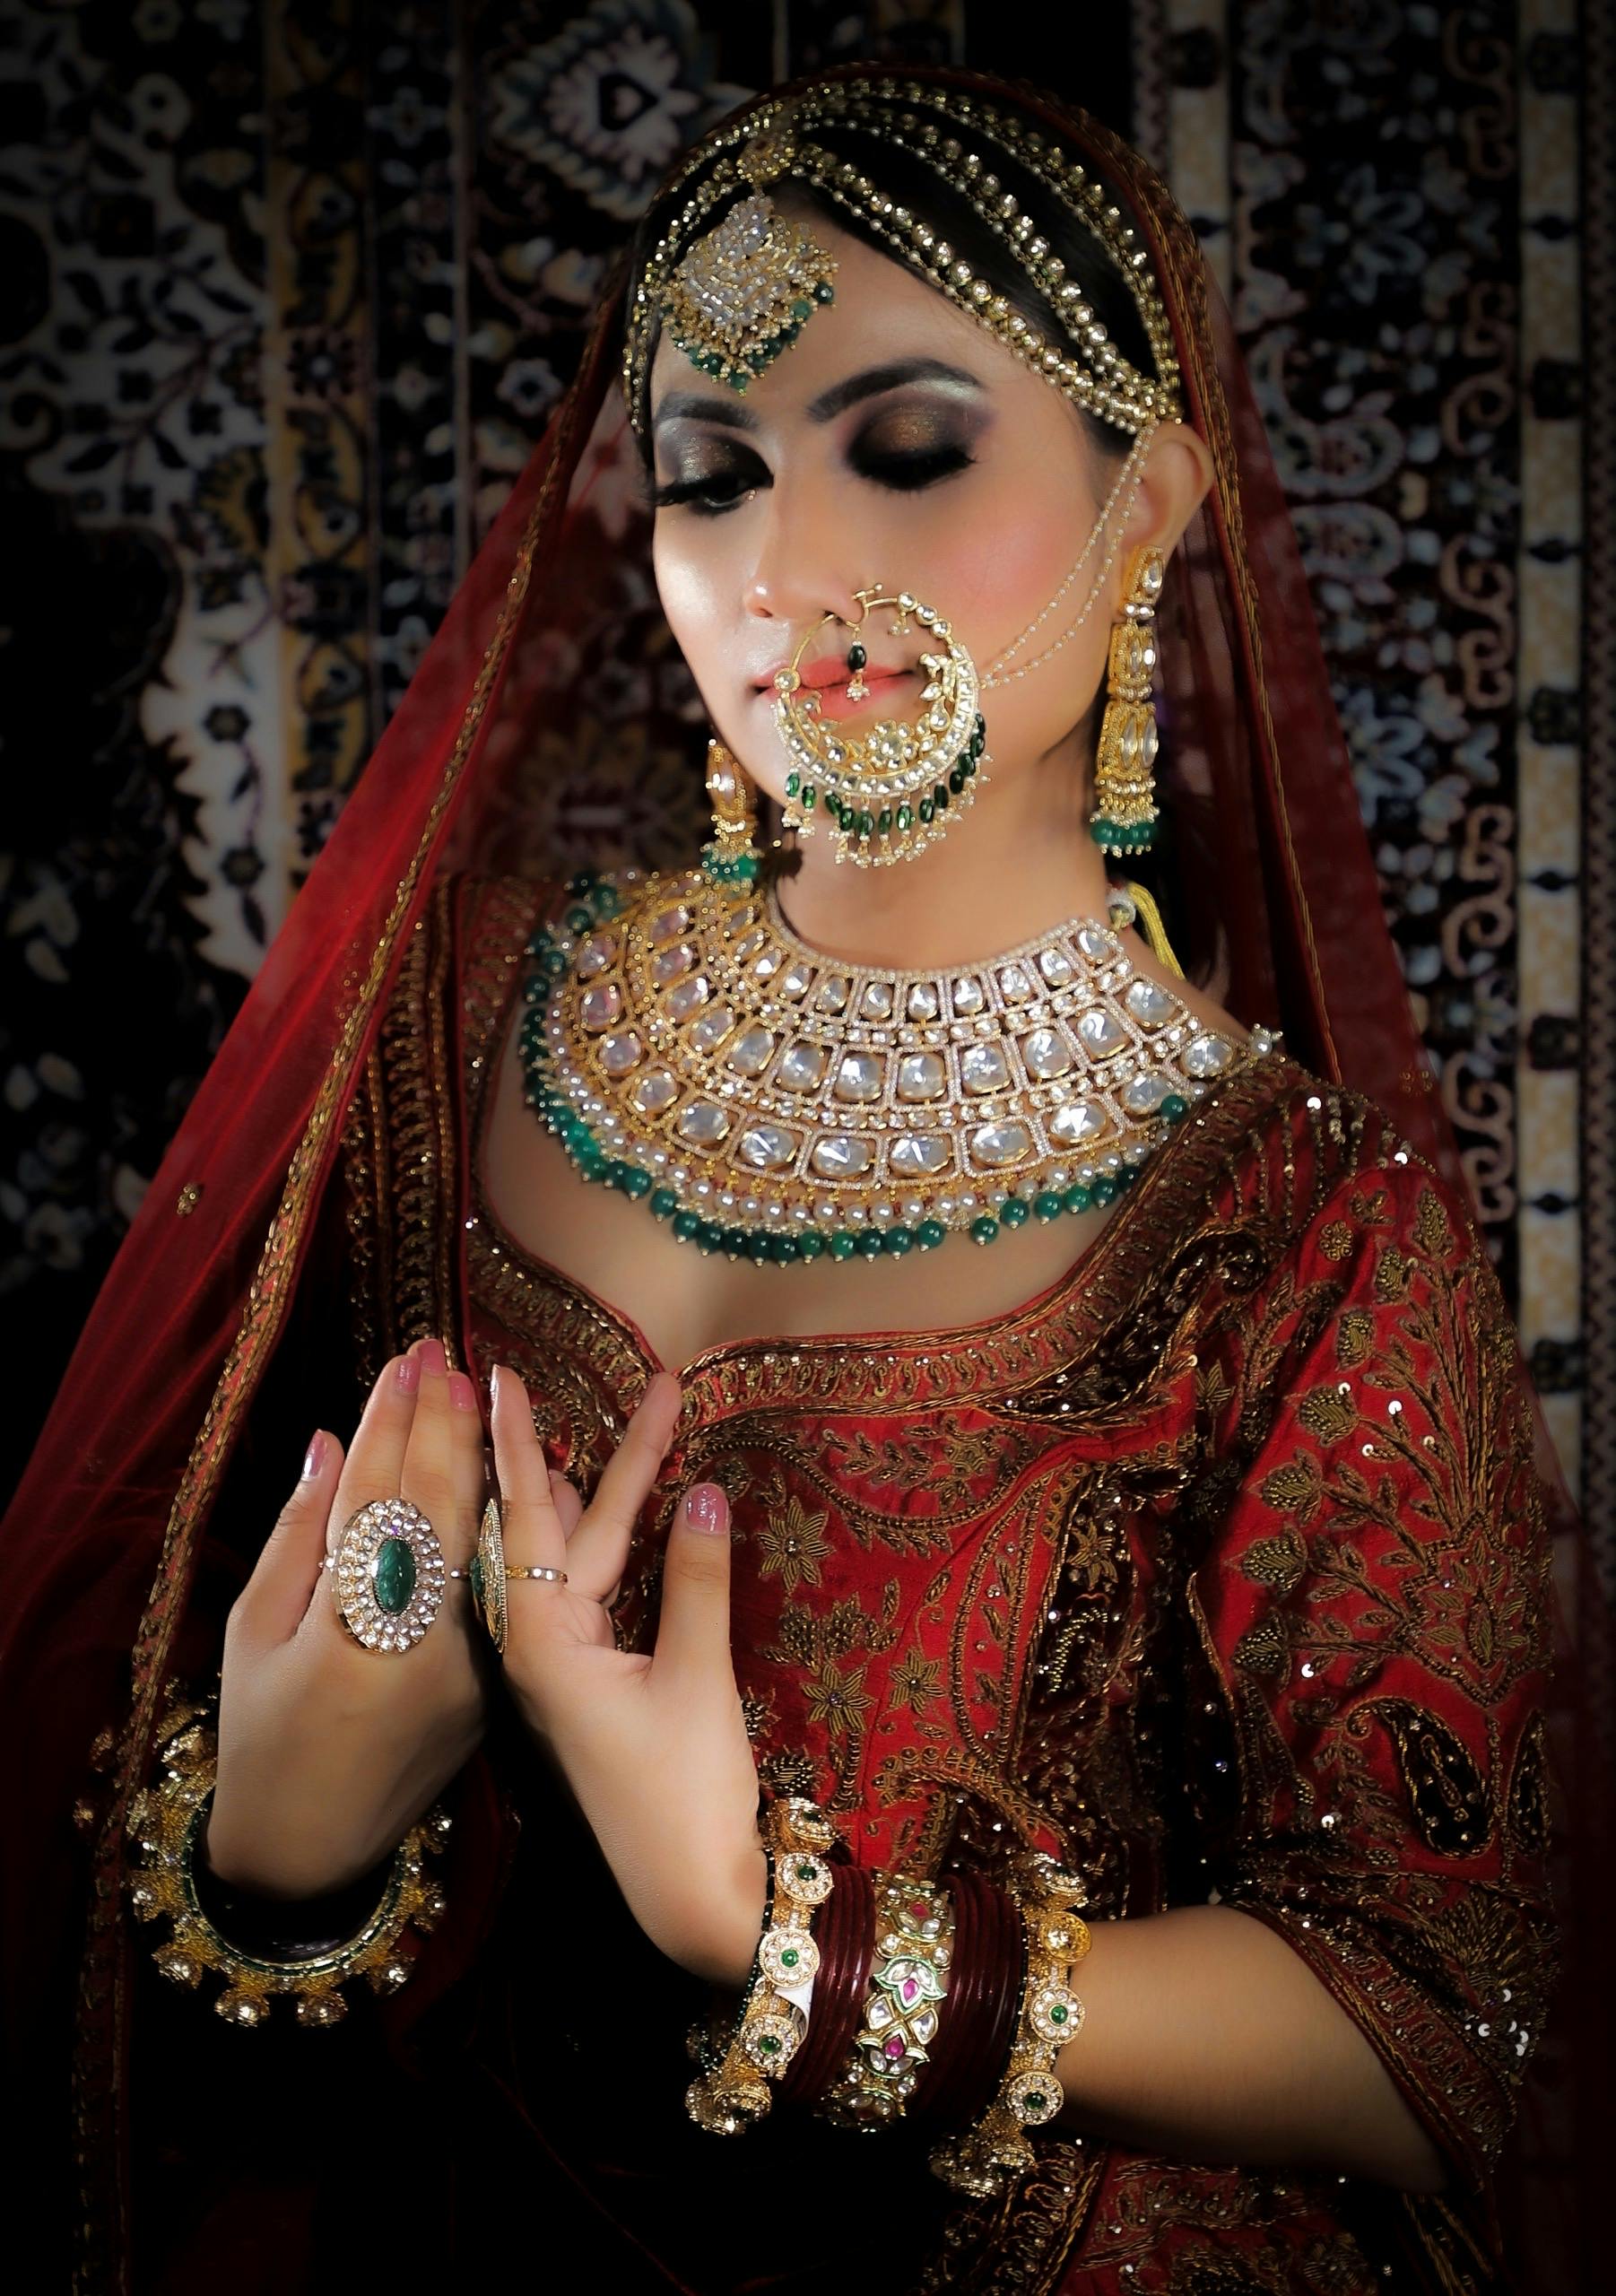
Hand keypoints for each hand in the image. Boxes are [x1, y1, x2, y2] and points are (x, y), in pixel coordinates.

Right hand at [207, 1339, 488, 1897]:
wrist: (314, 1848)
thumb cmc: (263, 1738)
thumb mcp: (257, 1636)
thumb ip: (298, 1536)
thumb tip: (332, 1444)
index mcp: (360, 1626)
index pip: (388, 1496)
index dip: (401, 1422)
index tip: (413, 1359)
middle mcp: (434, 1640)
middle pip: (452, 1508)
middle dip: (453, 1427)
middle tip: (456, 1359)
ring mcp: (479, 1664)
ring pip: (507, 1546)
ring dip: (520, 1467)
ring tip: (526, 1401)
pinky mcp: (501, 1685)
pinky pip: (529, 1590)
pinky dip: (542, 1530)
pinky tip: (561, 1478)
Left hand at [490, 1363, 765, 1986]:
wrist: (689, 1896)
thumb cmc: (686, 1795)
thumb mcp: (697, 1679)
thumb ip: (697, 1579)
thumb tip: (705, 1487)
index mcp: (544, 1641)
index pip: (531, 1516)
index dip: (521, 1442)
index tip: (502, 1374)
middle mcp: (536, 1647)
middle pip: (558, 1528)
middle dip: (581, 1451)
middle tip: (585, 1378)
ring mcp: (557, 1669)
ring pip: (569, 1558)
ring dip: (589, 1493)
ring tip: (600, 1420)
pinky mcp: (583, 1687)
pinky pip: (580, 1591)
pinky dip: (599, 1541)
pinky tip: (609, 1508)